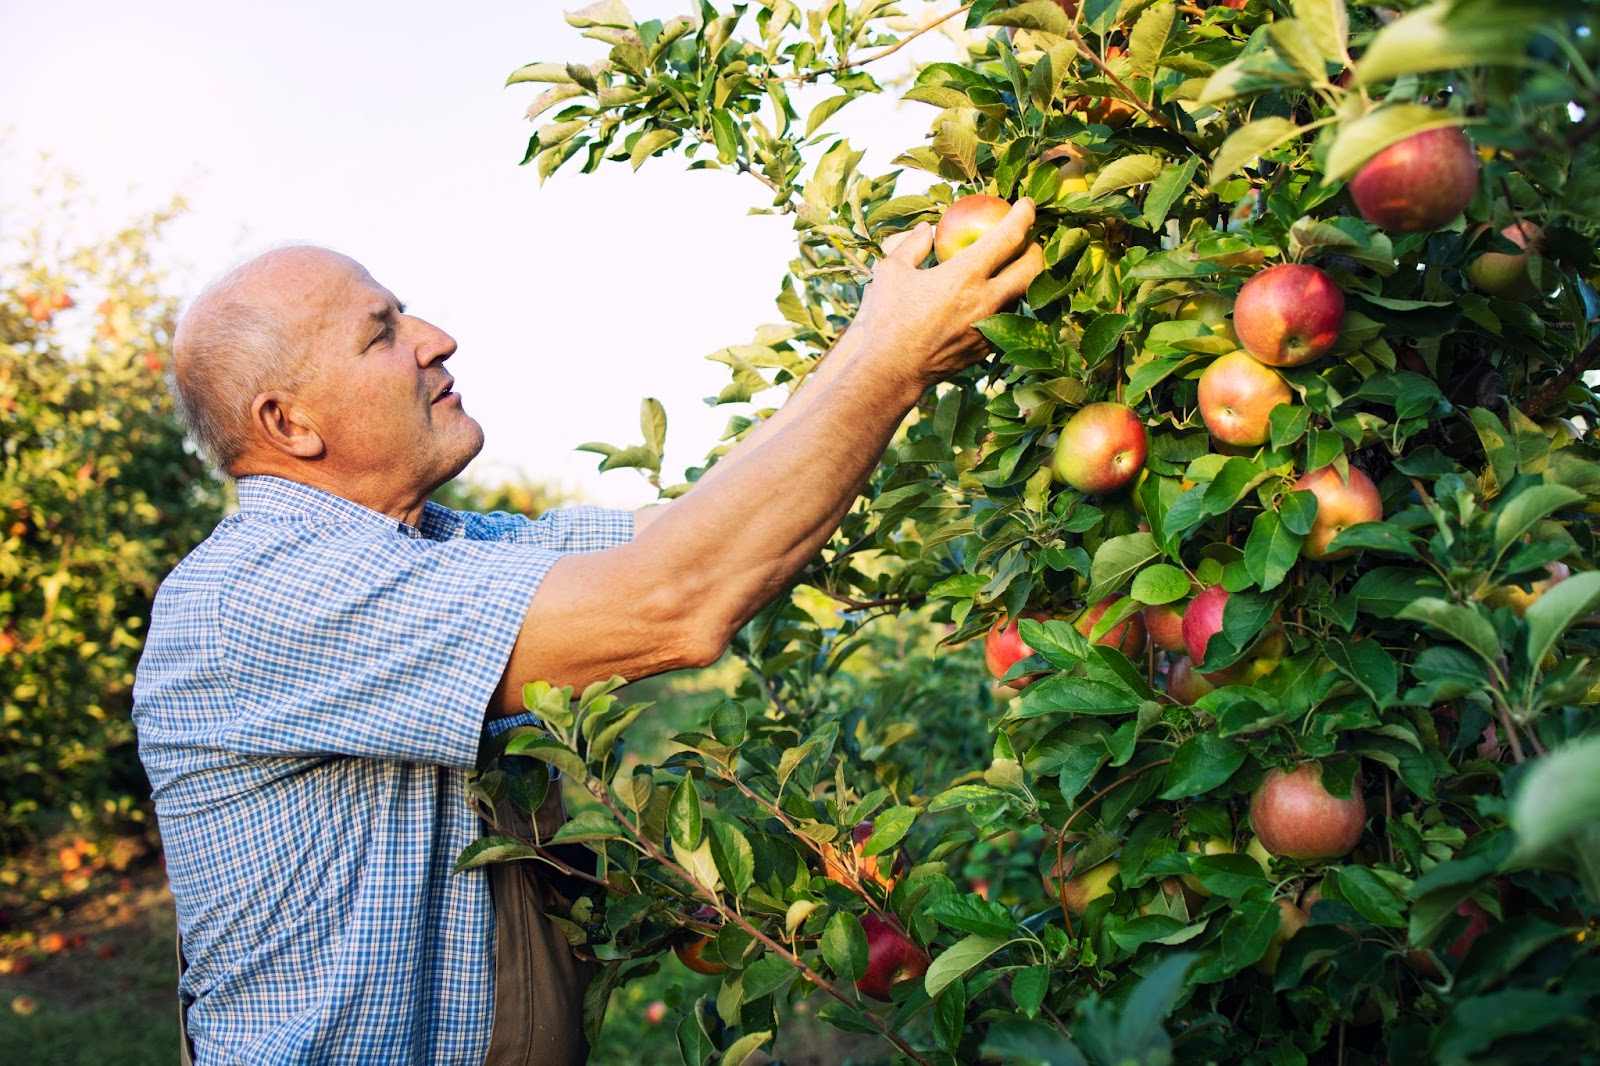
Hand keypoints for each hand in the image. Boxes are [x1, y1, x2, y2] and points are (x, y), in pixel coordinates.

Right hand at [847, 198, 1043, 398]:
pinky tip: (988, 301)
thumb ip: (913, 246)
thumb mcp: (891, 272)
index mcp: (965, 275)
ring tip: (1007, 270)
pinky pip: (1006, 320)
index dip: (1024, 215)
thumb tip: (928, 231)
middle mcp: (986, 300)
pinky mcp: (986, 347)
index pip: (1009, 236)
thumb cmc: (888, 319)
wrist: (892, 371)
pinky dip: (1003, 304)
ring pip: (1021, 296)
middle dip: (1036, 248)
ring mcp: (990, 327)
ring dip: (1020, 278)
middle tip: (1026, 240)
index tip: (1027, 204)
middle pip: (1032, 268)